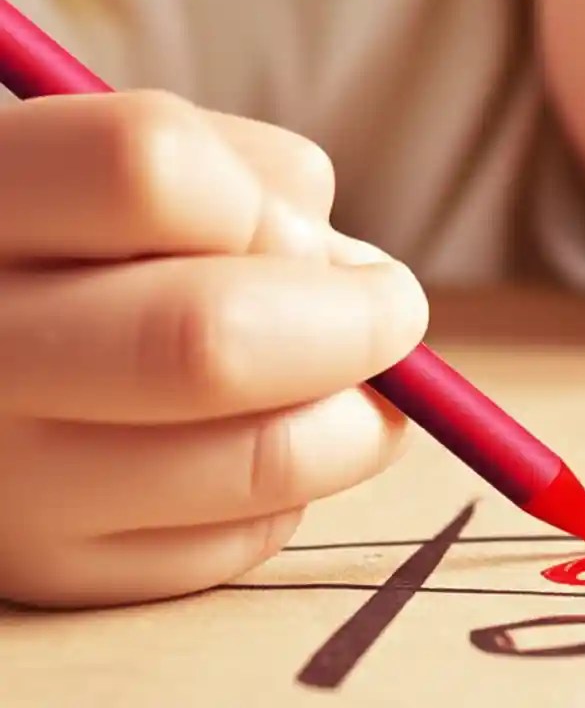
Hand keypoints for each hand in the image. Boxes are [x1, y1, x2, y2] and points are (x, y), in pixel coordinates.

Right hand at [0, 91, 428, 607]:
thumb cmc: (69, 245)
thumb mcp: (118, 166)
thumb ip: (241, 176)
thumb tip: (352, 275)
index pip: (147, 168)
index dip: (274, 207)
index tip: (329, 242)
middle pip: (209, 337)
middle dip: (352, 327)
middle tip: (393, 316)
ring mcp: (3, 482)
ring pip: (256, 459)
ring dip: (354, 423)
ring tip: (355, 391)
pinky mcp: (51, 572)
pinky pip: (238, 541)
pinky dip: (291, 490)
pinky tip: (262, 444)